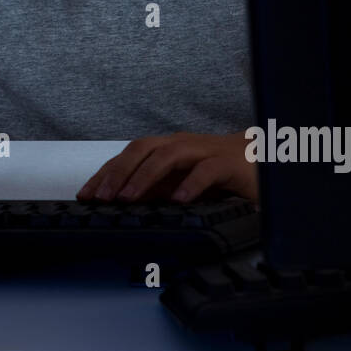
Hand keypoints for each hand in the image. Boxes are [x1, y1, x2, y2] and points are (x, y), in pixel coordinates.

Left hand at [76, 131, 257, 203]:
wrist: (266, 162)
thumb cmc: (218, 174)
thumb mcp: (180, 184)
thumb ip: (154, 191)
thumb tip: (119, 205)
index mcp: (167, 148)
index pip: (129, 155)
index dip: (105, 173)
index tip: (85, 195)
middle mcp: (182, 145)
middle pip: (142, 149)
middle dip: (118, 172)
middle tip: (102, 197)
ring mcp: (205, 151)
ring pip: (169, 155)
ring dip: (145, 176)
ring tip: (130, 198)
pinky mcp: (229, 164)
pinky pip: (207, 171)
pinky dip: (191, 184)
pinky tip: (179, 199)